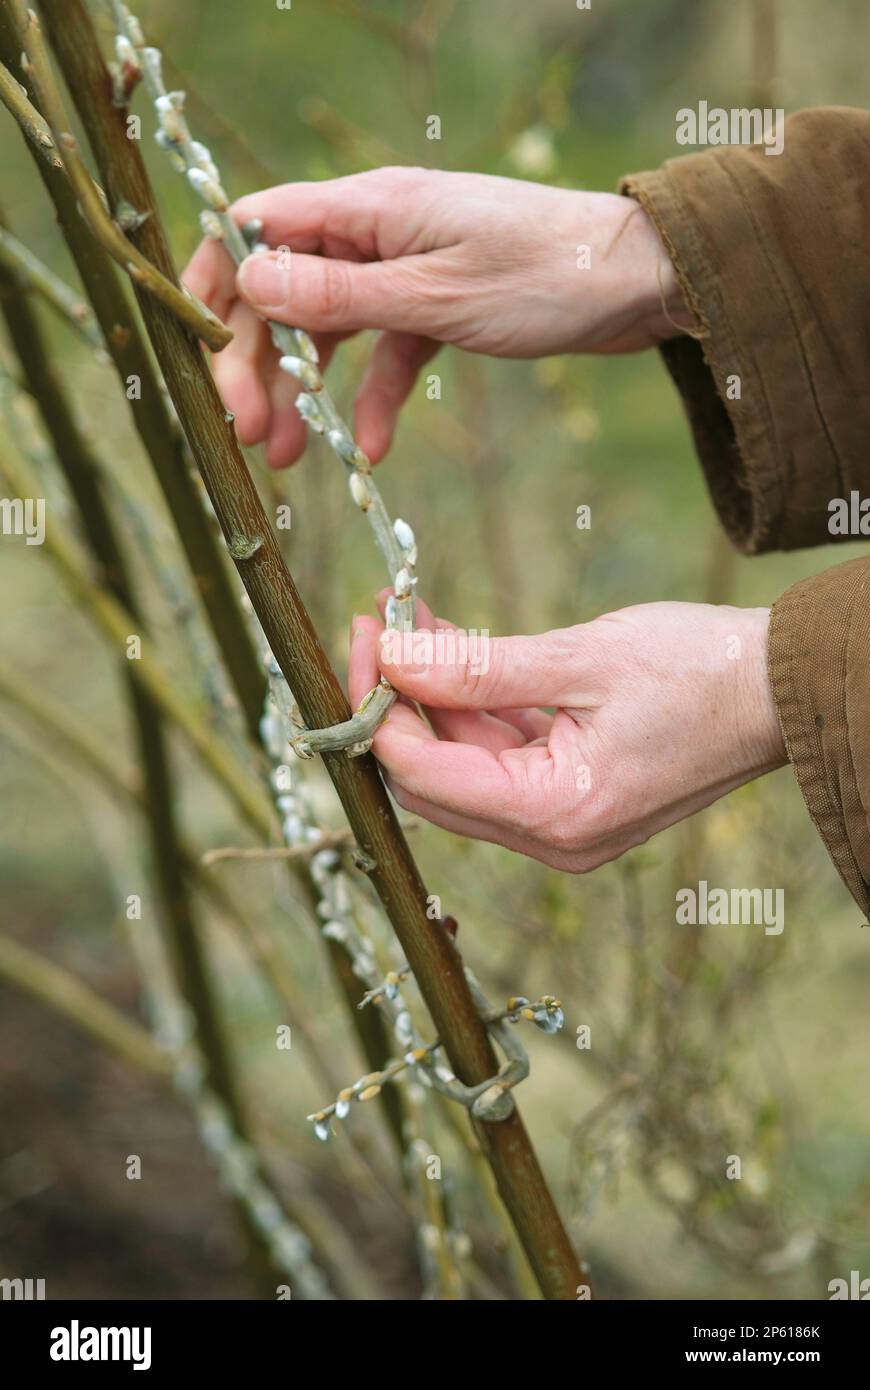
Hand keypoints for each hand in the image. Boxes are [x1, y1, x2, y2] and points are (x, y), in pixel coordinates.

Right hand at [183, 167, 689, 466]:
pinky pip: (385, 353)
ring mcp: (406, 268)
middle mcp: (377, 231)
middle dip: (255, 362)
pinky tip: (369, 451)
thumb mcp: (433, 295)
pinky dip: (372, 399)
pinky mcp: (437, 304)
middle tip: (247, 435)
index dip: (216, 286)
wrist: (640, 281)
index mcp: (367, 208)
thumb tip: (249, 284)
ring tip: (288, 457)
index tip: (202, 358)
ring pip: (328, 329)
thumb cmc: (546, 276)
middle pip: (283, 291)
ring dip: (302, 392)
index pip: (256, 229)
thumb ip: (339, 296)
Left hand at [347, 598, 785, 872]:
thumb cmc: (699, 671)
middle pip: (436, 779)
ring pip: (465, 762)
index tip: (366, 638)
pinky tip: (452, 645)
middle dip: (397, 702)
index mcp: (555, 815)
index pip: (426, 778)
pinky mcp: (573, 793)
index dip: (379, 710)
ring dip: (433, 694)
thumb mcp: (581, 659)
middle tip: (377, 624)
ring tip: (409, 618)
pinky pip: (503, 753)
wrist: (780, 688)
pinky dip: (474, 703)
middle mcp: (552, 837)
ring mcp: (563, 820)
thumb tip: (392, 656)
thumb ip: (479, 665)